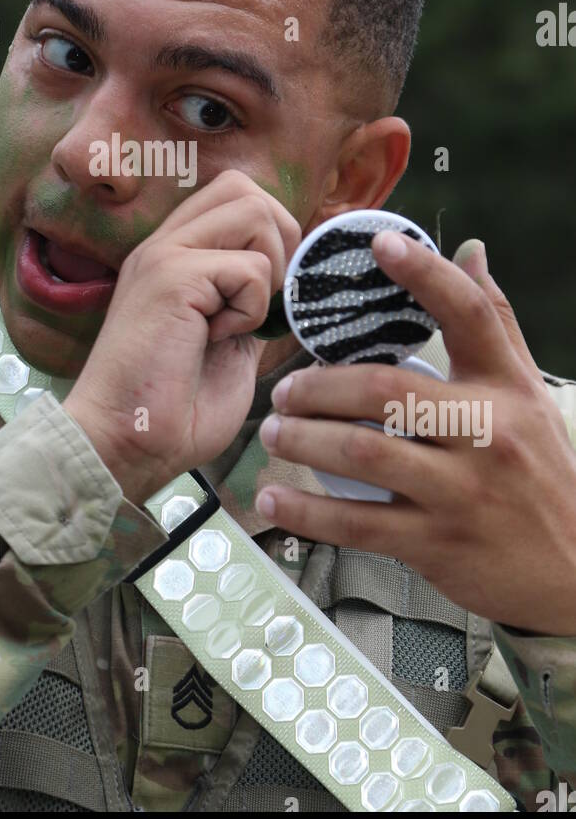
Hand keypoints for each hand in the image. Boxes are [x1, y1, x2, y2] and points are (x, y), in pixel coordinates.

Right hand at [64, 170, 299, 506]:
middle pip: (246, 188)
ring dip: (267, 272)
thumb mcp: (231, 343)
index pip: (236, 194)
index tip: (268, 295)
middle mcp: (165, 243)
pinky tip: (216, 338)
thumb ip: (251, 303)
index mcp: (175, 254)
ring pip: (255, 213)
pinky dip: (251, 310)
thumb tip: (295, 283)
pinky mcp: (171, 277)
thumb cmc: (174, 408)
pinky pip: (249, 269)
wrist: (127, 444)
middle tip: (261, 301)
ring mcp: (165, 255)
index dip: (272, 234)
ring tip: (237, 319)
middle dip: (279, 241)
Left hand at [257, 233, 575, 634]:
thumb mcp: (531, 397)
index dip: (425, 273)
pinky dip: (305, 510)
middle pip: (385, 390)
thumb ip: (496, 326)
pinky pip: (356, 524)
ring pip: (362, 453)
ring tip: (273, 432)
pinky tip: (272, 497)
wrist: (573, 574)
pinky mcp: (436, 544)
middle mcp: (488, 433)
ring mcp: (461, 491)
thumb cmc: (542, 477)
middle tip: (285, 391)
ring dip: (303, 438)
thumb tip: (471, 251)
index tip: (380, 244)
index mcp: (508, 389)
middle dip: (319, 386)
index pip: (470, 315)